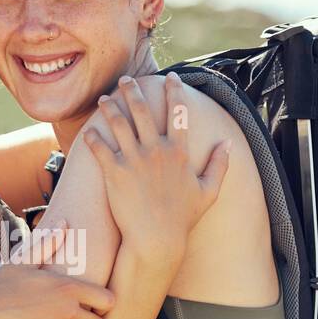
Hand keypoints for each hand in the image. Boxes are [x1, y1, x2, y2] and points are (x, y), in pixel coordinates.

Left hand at [82, 72, 230, 263]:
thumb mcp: (208, 192)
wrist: (157, 240)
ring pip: (119, 124)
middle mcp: (156, 151)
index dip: (174, 91)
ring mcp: (134, 160)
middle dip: (133, 91)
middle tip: (126, 80)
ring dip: (111, 108)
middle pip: (143, 111)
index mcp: (179, 152)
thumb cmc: (182, 219)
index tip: (171, 78)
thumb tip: (228, 144)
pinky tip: (89, 129)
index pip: (178, 113)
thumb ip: (220, 165)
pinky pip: (100, 148)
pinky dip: (93, 136)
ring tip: (105, 99)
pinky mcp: (114, 173)